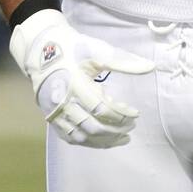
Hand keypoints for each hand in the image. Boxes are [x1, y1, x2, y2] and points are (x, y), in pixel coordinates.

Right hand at [9, 7, 154, 147]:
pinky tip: (104, 140)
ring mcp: (54, 113)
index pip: (101, 109)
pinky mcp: (51, 118)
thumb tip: (150, 67)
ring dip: (105, 141)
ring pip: (82, 137)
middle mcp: (62, 102)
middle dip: (116, 130)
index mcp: (74, 84)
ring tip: (123, 138)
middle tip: (132, 126)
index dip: (121, 115)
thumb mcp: (97, 50)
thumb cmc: (72, 48)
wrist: (42, 50)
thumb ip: (123, 61)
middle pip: (92, 127)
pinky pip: (71, 138)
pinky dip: (89, 143)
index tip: (136, 113)